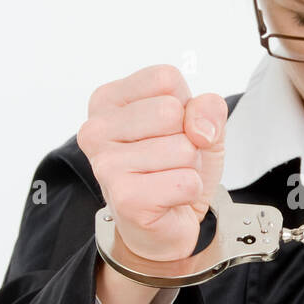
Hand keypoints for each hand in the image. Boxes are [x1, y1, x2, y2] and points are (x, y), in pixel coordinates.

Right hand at [77, 65, 226, 261]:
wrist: (163, 226)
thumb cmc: (172, 168)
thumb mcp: (199, 125)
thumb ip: (207, 108)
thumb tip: (199, 130)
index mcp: (108, 100)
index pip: (165, 78)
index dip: (184, 106)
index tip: (169, 131)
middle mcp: (96, 129)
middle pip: (172, 111)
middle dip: (187, 139)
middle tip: (169, 161)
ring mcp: (106, 165)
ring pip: (183, 148)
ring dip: (189, 168)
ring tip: (167, 179)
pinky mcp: (126, 198)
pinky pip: (186, 182)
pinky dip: (189, 192)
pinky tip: (168, 199)